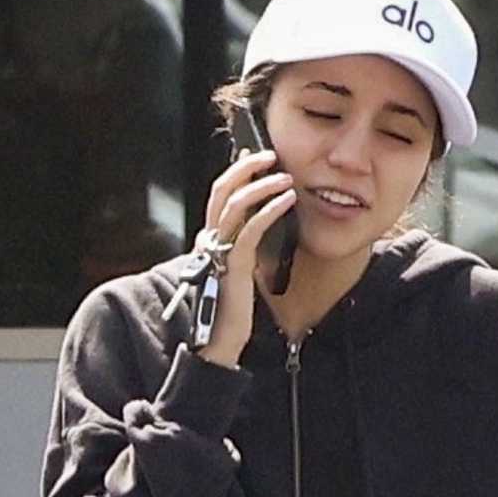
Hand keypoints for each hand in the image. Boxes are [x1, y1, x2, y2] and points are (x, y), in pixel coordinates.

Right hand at [193, 147, 297, 367]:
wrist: (220, 341)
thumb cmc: (231, 309)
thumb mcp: (238, 270)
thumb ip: (242, 246)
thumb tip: (259, 225)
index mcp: (210, 238)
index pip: (220, 194)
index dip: (237, 171)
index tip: (256, 155)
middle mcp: (210, 238)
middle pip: (223, 188)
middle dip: (247, 167)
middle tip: (271, 155)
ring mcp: (220, 250)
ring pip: (236, 202)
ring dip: (262, 184)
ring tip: (286, 177)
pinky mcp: (234, 264)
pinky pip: (252, 228)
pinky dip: (270, 209)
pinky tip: (287, 201)